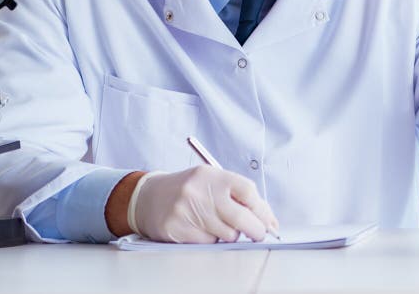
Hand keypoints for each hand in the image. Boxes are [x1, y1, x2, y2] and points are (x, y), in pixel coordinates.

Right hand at [130, 166, 279, 242]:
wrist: (149, 197)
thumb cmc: (188, 189)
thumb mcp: (211, 181)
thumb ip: (238, 195)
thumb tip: (268, 219)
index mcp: (212, 175)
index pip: (247, 191)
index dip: (263, 210)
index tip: (270, 222)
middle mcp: (200, 191)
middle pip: (241, 217)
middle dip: (256, 230)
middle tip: (259, 234)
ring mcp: (188, 211)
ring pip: (227, 234)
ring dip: (229, 234)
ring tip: (216, 223)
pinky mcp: (178, 230)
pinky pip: (209, 243)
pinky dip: (211, 239)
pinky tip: (200, 228)